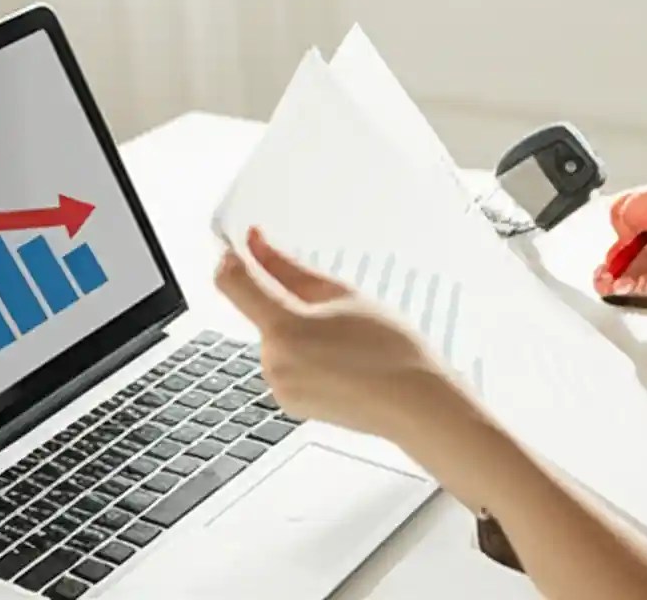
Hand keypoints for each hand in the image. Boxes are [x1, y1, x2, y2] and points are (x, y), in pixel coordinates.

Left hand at [213, 227, 451, 438]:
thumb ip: (289, 268)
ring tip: (347, 342)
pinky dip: (305, 356)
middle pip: (261, 313)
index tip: (246, 245)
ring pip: (276, 339)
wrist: (414, 403)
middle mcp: (273, 361)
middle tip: (336, 310)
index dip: (234, 257)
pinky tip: (342, 363)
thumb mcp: (343, 294)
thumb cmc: (390, 348)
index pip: (232, 282)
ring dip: (299, 331)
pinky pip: (287, 365)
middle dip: (288, 303)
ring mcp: (279, 386)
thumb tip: (255, 244)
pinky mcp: (289, 402)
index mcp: (285, 329)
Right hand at [593, 183, 646, 306]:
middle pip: (617, 250)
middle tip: (614, 272)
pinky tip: (646, 288)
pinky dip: (635, 292)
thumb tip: (619, 224)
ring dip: (619, 280)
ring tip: (627, 284)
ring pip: (624, 273)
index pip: (619, 218)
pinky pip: (639, 292)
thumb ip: (638, 205)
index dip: (616, 231)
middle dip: (612, 263)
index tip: (625, 240)